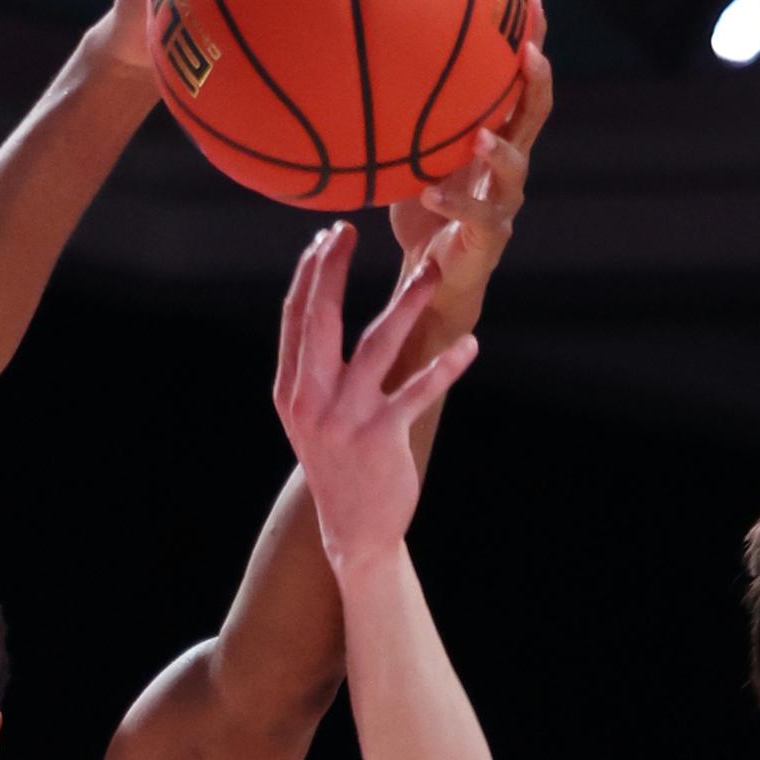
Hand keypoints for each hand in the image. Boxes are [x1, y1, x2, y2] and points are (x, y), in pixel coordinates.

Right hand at [273, 220, 476, 569]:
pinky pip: (418, 390)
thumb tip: (322, 306)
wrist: (355, 531)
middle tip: (349, 228)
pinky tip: (469, 345)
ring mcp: (345, 418)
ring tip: (431, 271)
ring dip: (407, 302)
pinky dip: (446, 366)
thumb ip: (312, 369)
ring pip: (377, 344)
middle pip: (322, 319)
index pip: (295, 317)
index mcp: (290, 390)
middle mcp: (311, 400)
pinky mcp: (381, 437)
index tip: (325, 235)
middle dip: (333, 270)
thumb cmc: (340, 466)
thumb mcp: (311, 418)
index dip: (310, 273)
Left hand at [385, 0, 553, 323]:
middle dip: (537, 82)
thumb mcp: (409, 153)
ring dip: (502, 150)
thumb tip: (358, 62)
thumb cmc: (420, 209)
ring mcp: (503, 201)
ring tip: (482, 137)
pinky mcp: (489, 237)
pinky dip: (455, 201)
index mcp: (495, 137)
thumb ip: (402, 116)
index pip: (518, 82)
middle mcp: (507, 164)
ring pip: (516, 168)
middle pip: (535, 114)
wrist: (431, 279)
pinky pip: (479, 215)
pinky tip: (432, 191)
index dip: (531, 42)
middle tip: (530, 52)